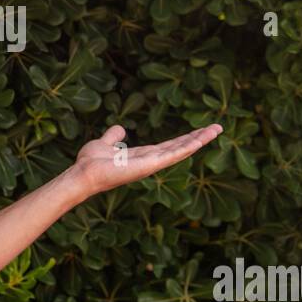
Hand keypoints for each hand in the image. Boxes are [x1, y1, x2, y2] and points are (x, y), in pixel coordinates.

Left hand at [68, 123, 223, 198]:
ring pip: (182, 150)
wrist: (83, 173)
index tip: (199, 131)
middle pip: (180, 147)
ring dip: (200, 139)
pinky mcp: (151, 165)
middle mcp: (151, 161)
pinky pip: (173, 154)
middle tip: (217, 128)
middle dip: (198, 138)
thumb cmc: (91, 162)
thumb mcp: (104, 143)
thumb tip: (121, 129)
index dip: (184, 138)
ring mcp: (152, 164)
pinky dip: (189, 146)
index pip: (169, 146)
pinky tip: (201, 139)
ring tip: (217, 129)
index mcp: (143, 156)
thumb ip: (113, 136)